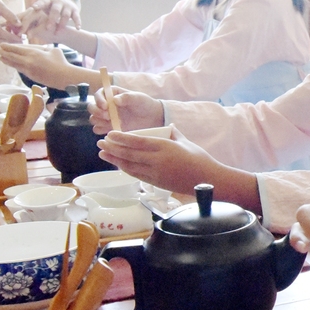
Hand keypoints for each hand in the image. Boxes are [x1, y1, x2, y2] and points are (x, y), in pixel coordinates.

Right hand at [0, 0, 21, 42]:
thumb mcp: (0, 5)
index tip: (23, 38)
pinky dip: (0, 35)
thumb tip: (20, 25)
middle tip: (23, 39)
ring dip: (6, 39)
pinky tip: (9, 33)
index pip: (1, 34)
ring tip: (18, 37)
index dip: (13, 37)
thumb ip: (10, 15)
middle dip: (10, 40)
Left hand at [0, 43, 80, 88]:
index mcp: (34, 53)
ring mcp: (29, 69)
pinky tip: (12, 64)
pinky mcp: (31, 76)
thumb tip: (38, 49)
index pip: (18, 48)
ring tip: (0, 57)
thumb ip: (43, 48)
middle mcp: (29, 61)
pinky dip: (14, 66)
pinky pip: (20, 69)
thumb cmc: (61, 61)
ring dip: (7, 60)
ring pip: (14, 63)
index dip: (9, 46)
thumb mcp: (52, 50)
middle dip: (5, 52)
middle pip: (13, 56)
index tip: (2, 44)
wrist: (64, 77)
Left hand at [20, 0, 80, 38]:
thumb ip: (29, 15)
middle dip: (52, 19)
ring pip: (66, 15)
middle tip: (47, 28)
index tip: (33, 8)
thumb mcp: (42, 7)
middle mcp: (57, 2)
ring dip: (62, 23)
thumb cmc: (50, 7)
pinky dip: (78, 22)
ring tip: (58, 31)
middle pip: (55, 10)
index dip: (38, 5)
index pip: (42, 3)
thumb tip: (13, 24)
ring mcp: (67, 6)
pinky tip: (77, 28)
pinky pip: (76, 17)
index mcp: (47, 1)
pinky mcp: (75, 10)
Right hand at [88, 89, 162, 132]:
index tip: (105, 106)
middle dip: (96, 112)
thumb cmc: (144, 104)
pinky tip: (114, 129)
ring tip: (113, 122)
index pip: (98, 94)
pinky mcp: (108, 127)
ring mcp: (106, 117)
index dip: (99, 100)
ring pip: (93, 119)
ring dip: (99, 121)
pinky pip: (98, 129)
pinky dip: (103, 130)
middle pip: (91, 107)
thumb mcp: (137, 98)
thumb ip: (126, 97)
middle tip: (108, 116)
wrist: (151, 118)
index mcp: (111, 94)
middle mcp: (106, 105)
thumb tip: (114, 100)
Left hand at [97, 126, 214, 192]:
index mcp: (164, 146)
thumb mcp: (186, 141)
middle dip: (113, 148)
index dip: (121, 138)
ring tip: (103, 154)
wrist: (208, 180)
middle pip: (130, 154)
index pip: (137, 141)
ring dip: (115, 160)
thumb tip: (167, 126)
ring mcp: (156, 173)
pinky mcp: (156, 182)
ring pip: (130, 166)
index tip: (110, 134)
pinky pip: (137, 175)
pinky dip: (125, 169)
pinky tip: (118, 165)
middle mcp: (157, 160)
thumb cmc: (200, 159)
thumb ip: (173, 133)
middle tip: (100, 143)